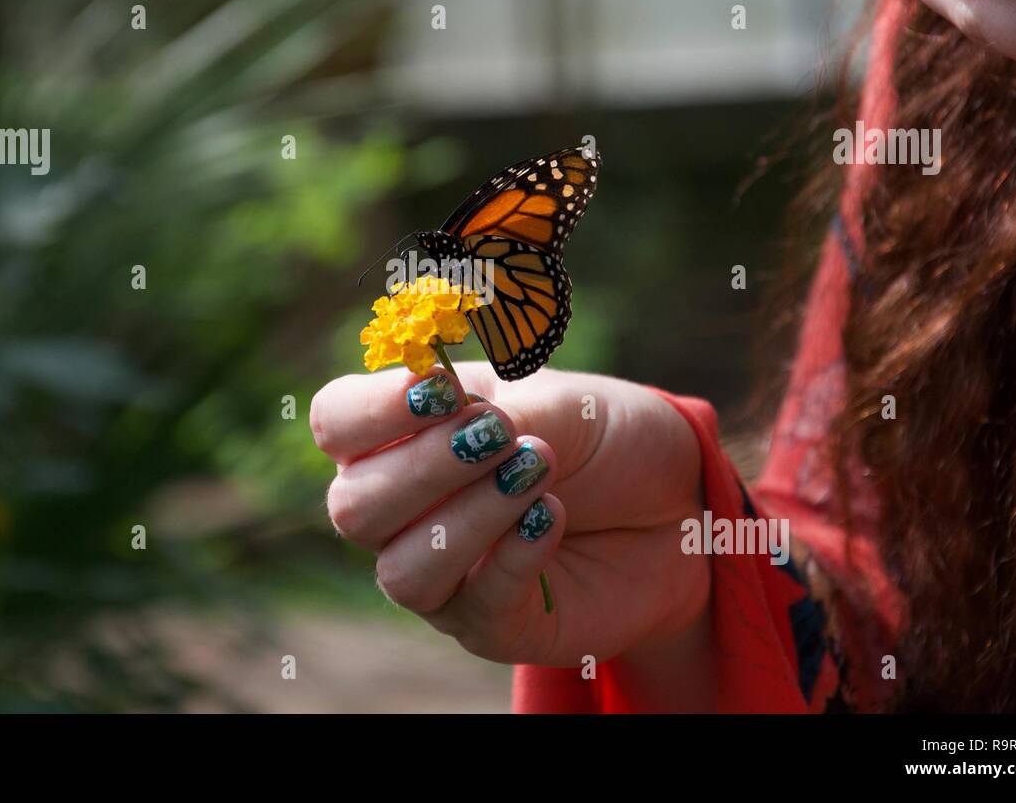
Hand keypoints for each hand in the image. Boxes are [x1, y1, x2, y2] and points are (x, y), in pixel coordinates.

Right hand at [311, 363, 707, 673]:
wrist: (680, 504)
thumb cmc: (608, 441)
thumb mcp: (560, 402)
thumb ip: (499, 410)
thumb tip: (446, 413)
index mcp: (408, 432)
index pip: (335, 421)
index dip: (371, 410)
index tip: (441, 392)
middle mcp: (407, 507)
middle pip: (352, 505)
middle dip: (427, 467)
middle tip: (503, 434)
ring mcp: (444, 571)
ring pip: (402, 571)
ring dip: (471, 515)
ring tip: (539, 472)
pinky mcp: (490, 624)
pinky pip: (473, 605)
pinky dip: (513, 553)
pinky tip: (554, 517)